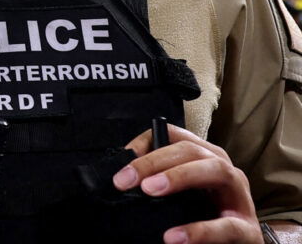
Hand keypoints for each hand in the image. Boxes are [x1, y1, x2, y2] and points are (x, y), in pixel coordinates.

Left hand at [112, 123, 259, 243]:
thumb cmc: (205, 219)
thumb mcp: (180, 195)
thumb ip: (158, 182)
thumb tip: (124, 177)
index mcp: (206, 160)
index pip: (176, 136)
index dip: (146, 142)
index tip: (121, 164)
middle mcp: (226, 171)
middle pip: (192, 150)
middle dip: (155, 161)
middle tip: (126, 179)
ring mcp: (241, 198)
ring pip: (217, 171)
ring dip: (180, 176)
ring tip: (149, 191)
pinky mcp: (248, 231)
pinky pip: (227, 226)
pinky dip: (199, 231)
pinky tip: (174, 237)